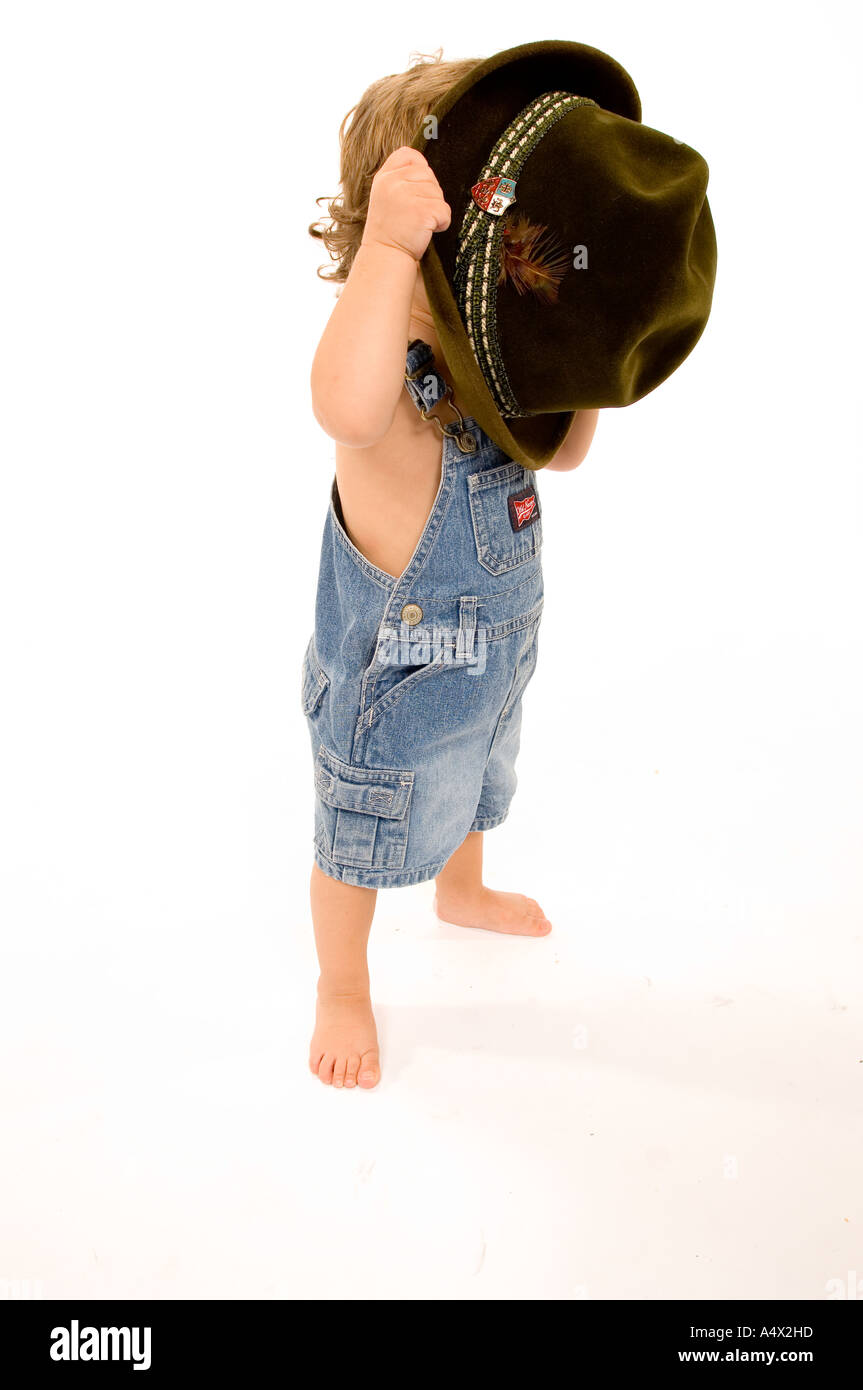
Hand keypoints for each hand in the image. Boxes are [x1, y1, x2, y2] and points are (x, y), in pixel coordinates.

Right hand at [361, 147, 450, 263]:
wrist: (385, 257)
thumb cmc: (390, 230)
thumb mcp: (387, 196)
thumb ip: (402, 179)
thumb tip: (427, 170)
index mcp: (384, 177)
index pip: (409, 155)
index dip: (419, 170)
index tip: (415, 190)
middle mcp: (393, 183)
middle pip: (429, 175)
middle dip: (429, 194)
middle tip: (415, 214)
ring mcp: (406, 196)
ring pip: (438, 193)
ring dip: (435, 210)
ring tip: (418, 224)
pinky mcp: (422, 211)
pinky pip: (445, 210)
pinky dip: (442, 223)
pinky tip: (426, 231)